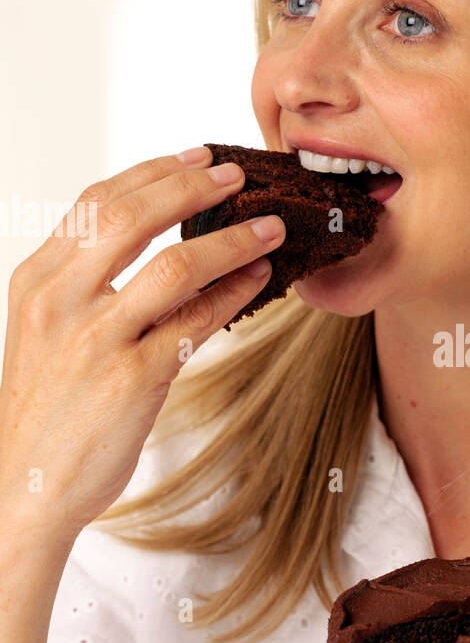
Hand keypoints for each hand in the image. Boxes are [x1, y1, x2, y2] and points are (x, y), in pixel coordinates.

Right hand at [0, 146, 284, 545]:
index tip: (196, 157)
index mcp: (37, 280)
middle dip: (193, 187)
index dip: (153, 172)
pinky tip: (258, 281)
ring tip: (270, 228)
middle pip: (132, 216)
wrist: (25, 485)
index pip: (97, 203)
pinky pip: (196, 321)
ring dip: (232, 240)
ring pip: (175, 264)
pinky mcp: (132, 379)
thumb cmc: (47, 410)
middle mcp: (59, 300)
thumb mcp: (49, 333)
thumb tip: (158, 243)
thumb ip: (88, 286)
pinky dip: (234, 294)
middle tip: (238, 175)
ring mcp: (95, 339)